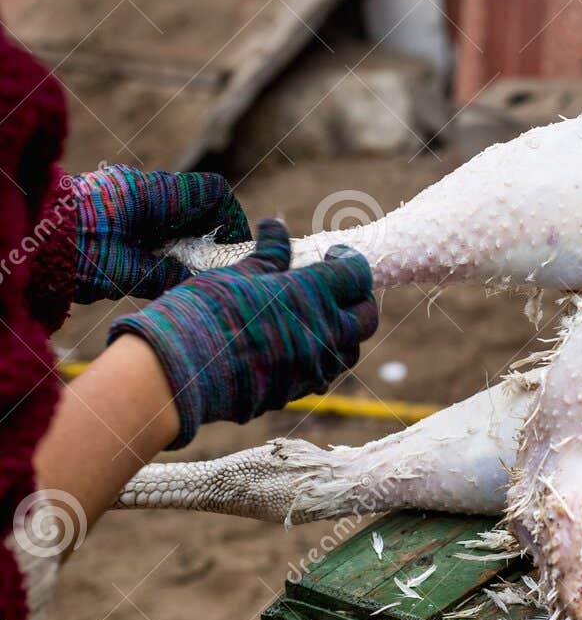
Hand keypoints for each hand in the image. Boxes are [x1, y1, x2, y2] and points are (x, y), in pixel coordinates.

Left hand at [65, 166, 251, 302]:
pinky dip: (156, 239)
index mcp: (149, 194)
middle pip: (192, 204)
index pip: (211, 193)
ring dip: (179, 240)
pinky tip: (145, 265)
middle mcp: (138, 187)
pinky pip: (146, 218)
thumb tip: (193, 279)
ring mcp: (120, 194)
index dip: (229, 220)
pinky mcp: (105, 205)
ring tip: (172, 272)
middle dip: (205, 236)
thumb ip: (166, 274)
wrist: (17, 240)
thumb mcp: (124, 273)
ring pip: (169, 213)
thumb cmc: (68, 254)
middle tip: (205, 269)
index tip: (231, 249)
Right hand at [107, 219, 378, 448]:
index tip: (333, 255)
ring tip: (317, 319)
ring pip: (348, 351)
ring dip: (342, 334)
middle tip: (336, 289)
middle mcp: (323, 334)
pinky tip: (293, 346)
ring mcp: (312, 368)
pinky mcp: (294, 393)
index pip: (356, 275)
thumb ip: (268, 256)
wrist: (177, 373)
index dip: (348, 261)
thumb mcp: (236, 274)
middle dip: (358, 300)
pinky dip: (316, 359)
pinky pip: (320, 375)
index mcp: (313, 295)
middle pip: (366, 318)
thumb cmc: (203, 312)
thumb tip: (277, 227)